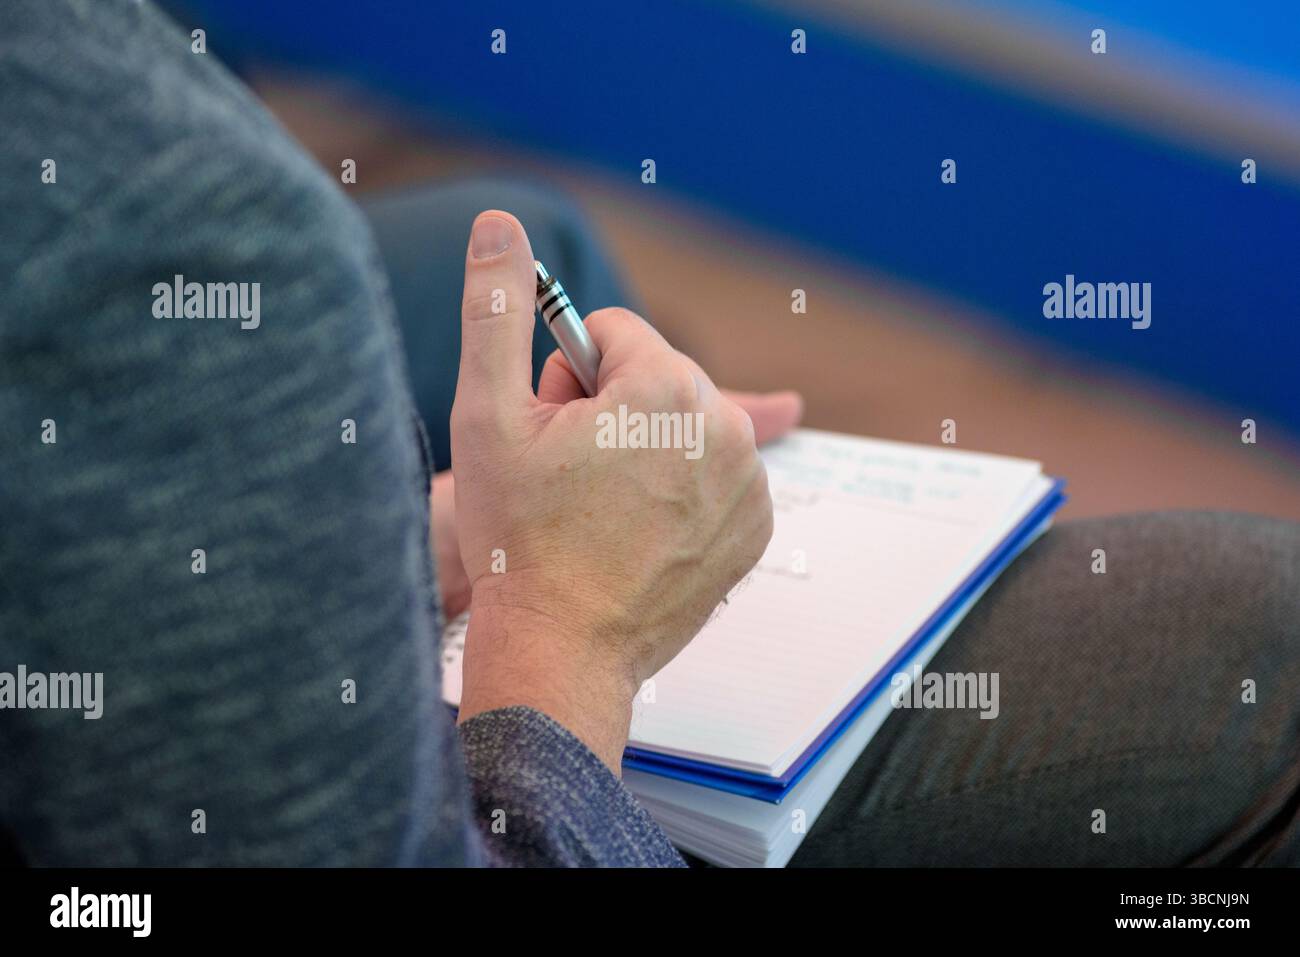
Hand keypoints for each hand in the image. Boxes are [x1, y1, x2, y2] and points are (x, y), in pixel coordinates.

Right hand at [448, 210, 790, 769]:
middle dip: (607, 411)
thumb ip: (496, 307)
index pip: (611, 331)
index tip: (551, 431)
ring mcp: (748, 482)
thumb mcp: (487, 413)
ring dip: (642, 451)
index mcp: (664, 383)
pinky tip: (636, 532)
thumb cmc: (518, 536)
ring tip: (600, 509)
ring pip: (682, 425)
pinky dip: (678, 492)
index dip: (566, 378)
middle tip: (570, 476)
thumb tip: (500, 225)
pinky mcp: (755, 528)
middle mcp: (723, 425)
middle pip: (652, 375)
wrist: (560, 647)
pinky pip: (712, 476)